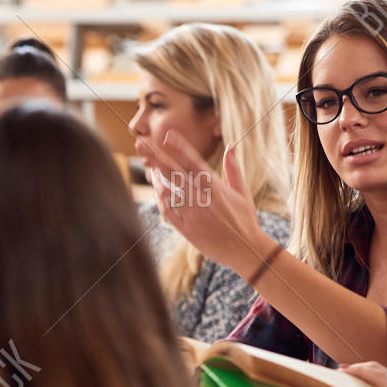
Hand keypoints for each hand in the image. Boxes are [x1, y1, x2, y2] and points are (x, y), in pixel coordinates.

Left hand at [135, 134, 268, 277]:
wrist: (244, 250)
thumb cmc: (245, 220)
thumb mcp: (242, 192)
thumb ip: (233, 168)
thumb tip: (230, 146)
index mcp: (215, 186)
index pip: (193, 162)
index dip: (179, 148)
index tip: (167, 135)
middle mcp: (201, 198)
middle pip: (174, 174)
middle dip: (157, 159)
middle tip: (142, 145)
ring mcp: (191, 213)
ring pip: (167, 191)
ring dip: (156, 178)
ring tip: (150, 168)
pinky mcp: (185, 229)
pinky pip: (167, 211)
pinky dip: (160, 199)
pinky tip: (157, 190)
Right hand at [341, 361, 386, 386]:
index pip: (380, 377)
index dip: (359, 372)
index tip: (342, 373)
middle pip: (380, 370)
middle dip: (359, 368)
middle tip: (339, 371)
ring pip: (384, 373)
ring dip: (365, 371)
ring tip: (348, 374)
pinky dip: (373, 377)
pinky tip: (365, 384)